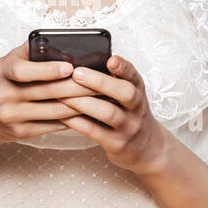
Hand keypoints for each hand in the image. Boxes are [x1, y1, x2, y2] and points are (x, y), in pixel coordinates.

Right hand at [0, 42, 93, 150]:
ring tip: (99, 98)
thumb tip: (60, 39)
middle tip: (99, 82)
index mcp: (3, 71)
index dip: (47, 69)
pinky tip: (86, 113)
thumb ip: (30, 50)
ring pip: (53, 111)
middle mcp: (4, 94)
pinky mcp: (20, 132)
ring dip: (79, 105)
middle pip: (46, 91)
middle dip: (76, 87)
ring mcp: (12, 116)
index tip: (69, 67)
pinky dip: (71, 119)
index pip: (23, 70)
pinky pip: (51, 125)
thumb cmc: (0, 82)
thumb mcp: (7, 62)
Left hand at [57, 54, 170, 175]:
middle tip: (76, 74)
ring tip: (62, 95)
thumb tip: (81, 62)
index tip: (111, 59)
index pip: (134, 76)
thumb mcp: (129, 97)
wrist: (145, 148)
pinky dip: (76, 122)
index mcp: (139, 91)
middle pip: (125, 93)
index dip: (124, 67)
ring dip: (83, 102)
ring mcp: (128, 127)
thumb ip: (113, 82)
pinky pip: (94, 131)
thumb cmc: (129, 115)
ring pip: (108, 113)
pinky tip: (61, 114)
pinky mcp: (116, 143)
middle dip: (100, 82)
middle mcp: (137, 108)